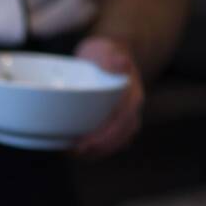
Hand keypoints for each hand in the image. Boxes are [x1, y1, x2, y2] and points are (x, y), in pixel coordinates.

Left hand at [73, 36, 143, 157]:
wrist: (108, 56)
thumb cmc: (104, 54)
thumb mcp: (105, 50)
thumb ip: (112, 57)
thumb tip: (121, 61)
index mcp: (132, 94)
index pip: (123, 120)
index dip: (105, 135)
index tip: (85, 143)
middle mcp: (132, 109)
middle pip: (121, 136)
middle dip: (100, 148)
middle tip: (75, 152)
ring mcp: (125, 117)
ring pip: (118, 142)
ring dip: (97, 152)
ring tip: (74, 154)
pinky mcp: (115, 123)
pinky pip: (111, 143)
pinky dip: (96, 151)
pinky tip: (77, 152)